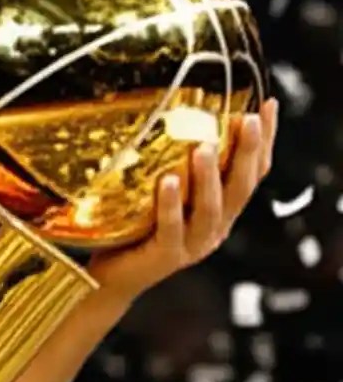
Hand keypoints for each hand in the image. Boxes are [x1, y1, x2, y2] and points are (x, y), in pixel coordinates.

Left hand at [86, 98, 278, 301]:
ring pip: (210, 210)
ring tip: (204, 148)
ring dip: (208, 177)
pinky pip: (172, 228)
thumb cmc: (136, 227)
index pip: (252, 172)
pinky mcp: (167, 257)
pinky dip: (171, 205)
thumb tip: (176, 114)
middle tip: (248, 120)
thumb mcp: (163, 192)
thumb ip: (176, 163)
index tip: (268, 106)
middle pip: (240, 188)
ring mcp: (193, 244)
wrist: (112, 276)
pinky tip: (168, 181)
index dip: (264, 142)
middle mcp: (215, 226)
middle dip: (247, 152)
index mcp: (221, 209)